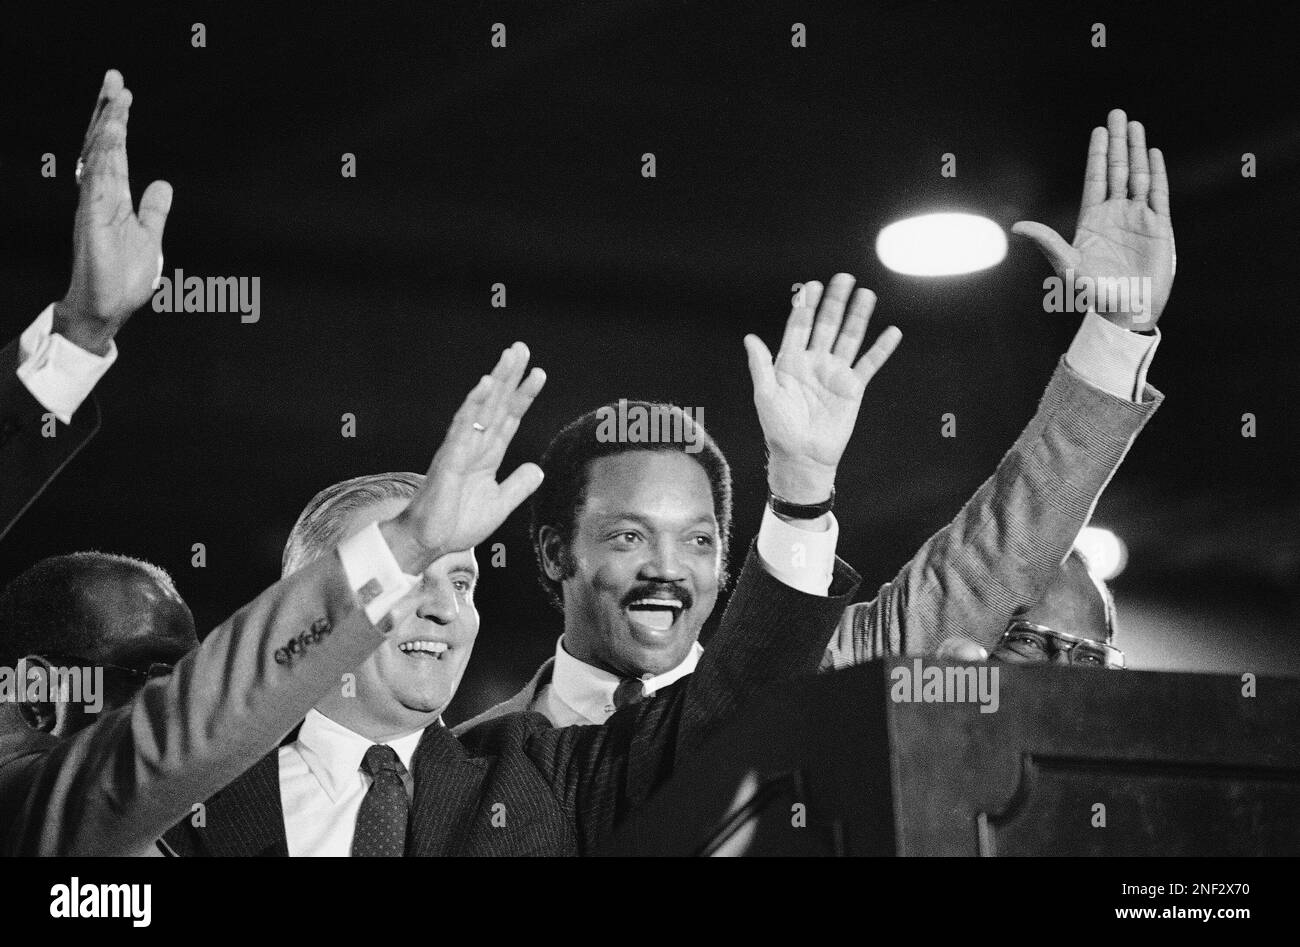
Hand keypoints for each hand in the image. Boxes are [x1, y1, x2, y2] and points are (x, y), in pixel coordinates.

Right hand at [54, 69, 173, 355]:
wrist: (106, 309)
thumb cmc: (123, 278)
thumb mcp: (149, 237)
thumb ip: (154, 211)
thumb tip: (164, 184)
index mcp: (114, 199)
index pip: (115, 152)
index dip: (118, 123)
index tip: (123, 94)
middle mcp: (100, 196)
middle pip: (103, 145)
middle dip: (109, 111)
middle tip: (114, 77)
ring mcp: (94, 206)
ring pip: (99, 156)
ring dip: (108, 125)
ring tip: (116, 95)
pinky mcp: (92, 219)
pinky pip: (97, 181)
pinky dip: (104, 156)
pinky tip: (112, 135)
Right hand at [382, 342, 546, 572]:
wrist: (429, 543)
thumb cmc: (456, 524)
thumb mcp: (498, 505)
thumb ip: (517, 486)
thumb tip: (537, 469)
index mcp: (486, 455)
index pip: (508, 418)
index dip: (523, 396)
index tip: (538, 373)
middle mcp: (474, 445)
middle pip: (496, 405)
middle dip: (510, 377)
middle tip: (521, 348)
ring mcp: (460, 449)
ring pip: (481, 407)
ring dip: (497, 381)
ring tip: (510, 357)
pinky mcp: (450, 458)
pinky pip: (463, 426)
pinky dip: (475, 404)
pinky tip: (485, 385)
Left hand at [743, 274, 901, 503]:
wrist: (802, 457)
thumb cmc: (779, 429)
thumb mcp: (765, 395)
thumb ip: (760, 365)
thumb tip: (749, 337)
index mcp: (790, 361)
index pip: (800, 326)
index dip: (806, 306)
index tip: (812, 285)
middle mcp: (814, 362)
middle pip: (827, 325)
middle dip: (835, 301)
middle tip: (844, 278)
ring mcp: (835, 373)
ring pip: (849, 338)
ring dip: (858, 316)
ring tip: (867, 294)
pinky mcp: (853, 388)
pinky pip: (869, 364)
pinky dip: (881, 348)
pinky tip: (892, 331)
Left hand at [1012, 109, 1173, 329]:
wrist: (1125, 311)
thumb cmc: (1093, 293)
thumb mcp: (1066, 266)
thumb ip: (1047, 242)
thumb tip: (1017, 227)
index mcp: (1092, 220)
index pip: (1096, 178)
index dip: (1098, 154)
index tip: (1098, 130)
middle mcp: (1116, 214)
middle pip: (1117, 170)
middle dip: (1118, 142)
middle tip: (1117, 113)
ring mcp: (1138, 218)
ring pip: (1138, 176)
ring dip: (1136, 151)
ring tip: (1136, 125)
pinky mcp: (1159, 227)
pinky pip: (1159, 193)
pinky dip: (1156, 172)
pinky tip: (1153, 153)